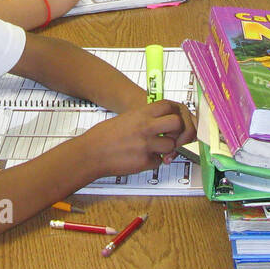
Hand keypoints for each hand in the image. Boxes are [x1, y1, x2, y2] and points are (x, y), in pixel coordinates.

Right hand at [80, 99, 197, 177]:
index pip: (169, 106)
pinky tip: (143, 158)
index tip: (173, 118)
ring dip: (166, 149)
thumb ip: (144, 119)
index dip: (174, 112)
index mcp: (141, 114)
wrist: (91, 152)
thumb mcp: (127, 118)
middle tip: (171, 135)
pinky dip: (154, 161)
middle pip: (177, 123)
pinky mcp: (144, 161)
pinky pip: (159, 162)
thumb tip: (160, 122)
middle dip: (178, 130)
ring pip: (172, 146)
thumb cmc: (104, 136)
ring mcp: (146, 145)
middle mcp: (146, 127)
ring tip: (154, 149)